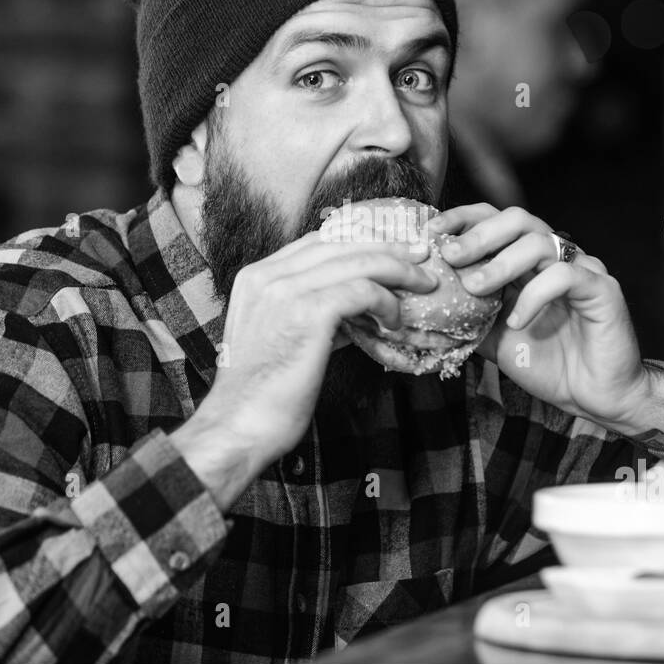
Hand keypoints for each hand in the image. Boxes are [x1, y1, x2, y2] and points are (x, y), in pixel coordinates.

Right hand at [195, 232, 436, 472]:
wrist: (240, 426)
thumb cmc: (264, 394)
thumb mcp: (285, 339)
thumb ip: (317, 314)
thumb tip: (360, 310)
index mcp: (257, 277)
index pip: (318, 239)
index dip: (361, 237)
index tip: (393, 246)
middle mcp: (268, 275)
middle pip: (341, 240)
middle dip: (388, 245)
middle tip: (421, 255)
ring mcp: (285, 290)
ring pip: (357, 259)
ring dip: (399, 271)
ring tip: (423, 285)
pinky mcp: (307, 312)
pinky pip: (362, 290)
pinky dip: (386, 301)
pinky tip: (395, 321)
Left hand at [423, 204, 663, 440]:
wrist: (592, 395)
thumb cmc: (549, 363)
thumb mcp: (493, 338)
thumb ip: (468, 316)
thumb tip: (427, 304)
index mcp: (528, 262)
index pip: (496, 220)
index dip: (464, 219)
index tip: (432, 233)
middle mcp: (555, 257)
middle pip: (518, 219)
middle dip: (479, 234)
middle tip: (451, 255)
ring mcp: (581, 269)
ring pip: (540, 241)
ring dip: (501, 263)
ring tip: (475, 287)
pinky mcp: (601, 289)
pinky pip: (565, 276)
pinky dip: (534, 295)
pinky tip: (517, 321)